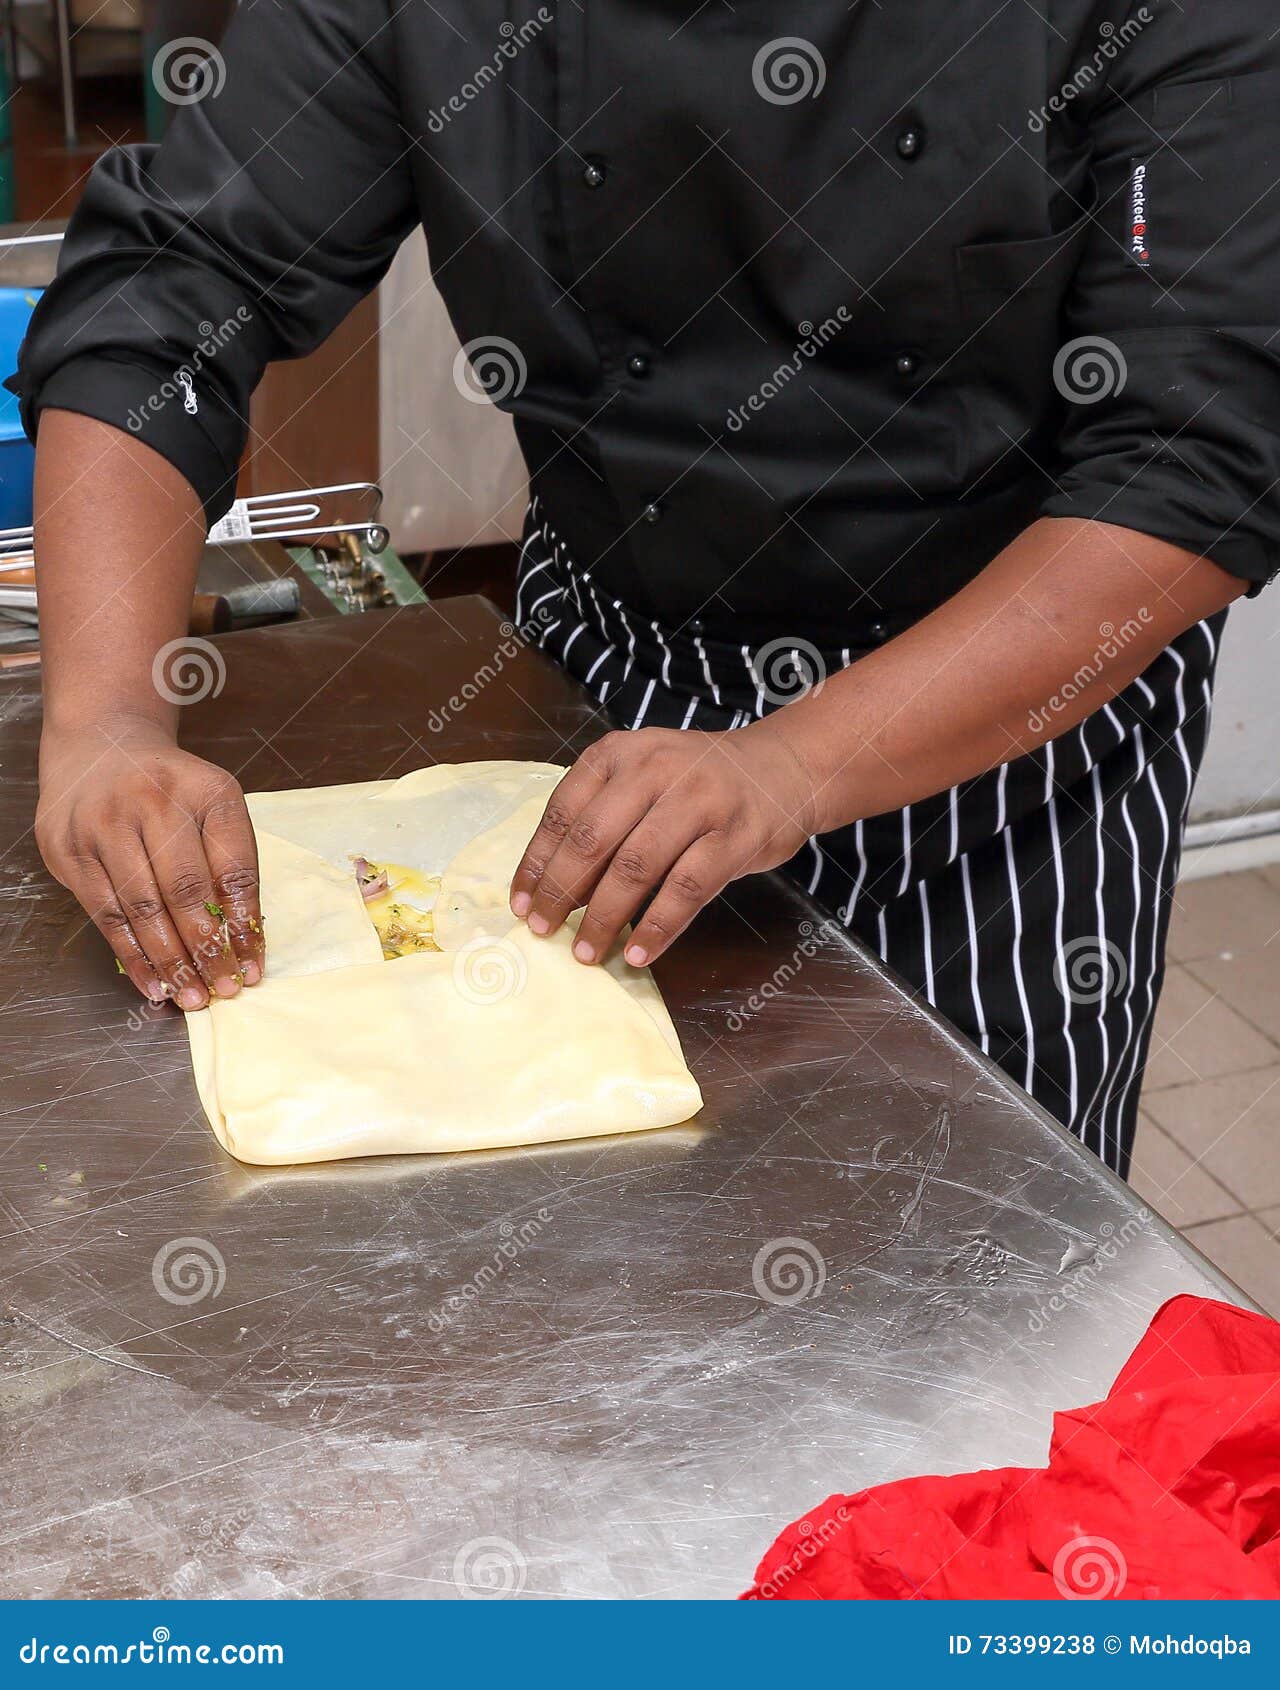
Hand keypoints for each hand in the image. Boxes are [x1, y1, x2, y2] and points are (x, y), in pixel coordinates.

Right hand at [36, 719, 263, 1008]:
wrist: (100, 746)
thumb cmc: (170, 789)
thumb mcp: (212, 806)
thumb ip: (228, 863)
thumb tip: (239, 939)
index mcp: (208, 790)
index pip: (234, 868)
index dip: (246, 923)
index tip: (253, 964)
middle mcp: (154, 802)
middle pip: (186, 891)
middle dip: (208, 949)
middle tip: (224, 989)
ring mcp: (105, 823)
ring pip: (143, 908)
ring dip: (171, 961)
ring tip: (192, 995)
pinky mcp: (70, 849)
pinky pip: (105, 914)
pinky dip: (132, 955)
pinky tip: (153, 983)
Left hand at [509, 721, 817, 965]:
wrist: (785, 766)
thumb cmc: (700, 781)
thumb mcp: (645, 776)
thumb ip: (604, 817)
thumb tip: (559, 887)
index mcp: (622, 753)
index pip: (563, 811)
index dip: (537, 862)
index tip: (521, 904)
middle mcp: (656, 769)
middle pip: (593, 841)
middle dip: (561, 893)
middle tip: (544, 931)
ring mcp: (700, 801)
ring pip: (636, 868)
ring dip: (605, 918)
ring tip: (587, 952)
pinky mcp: (735, 836)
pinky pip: (687, 890)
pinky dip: (657, 927)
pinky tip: (638, 952)